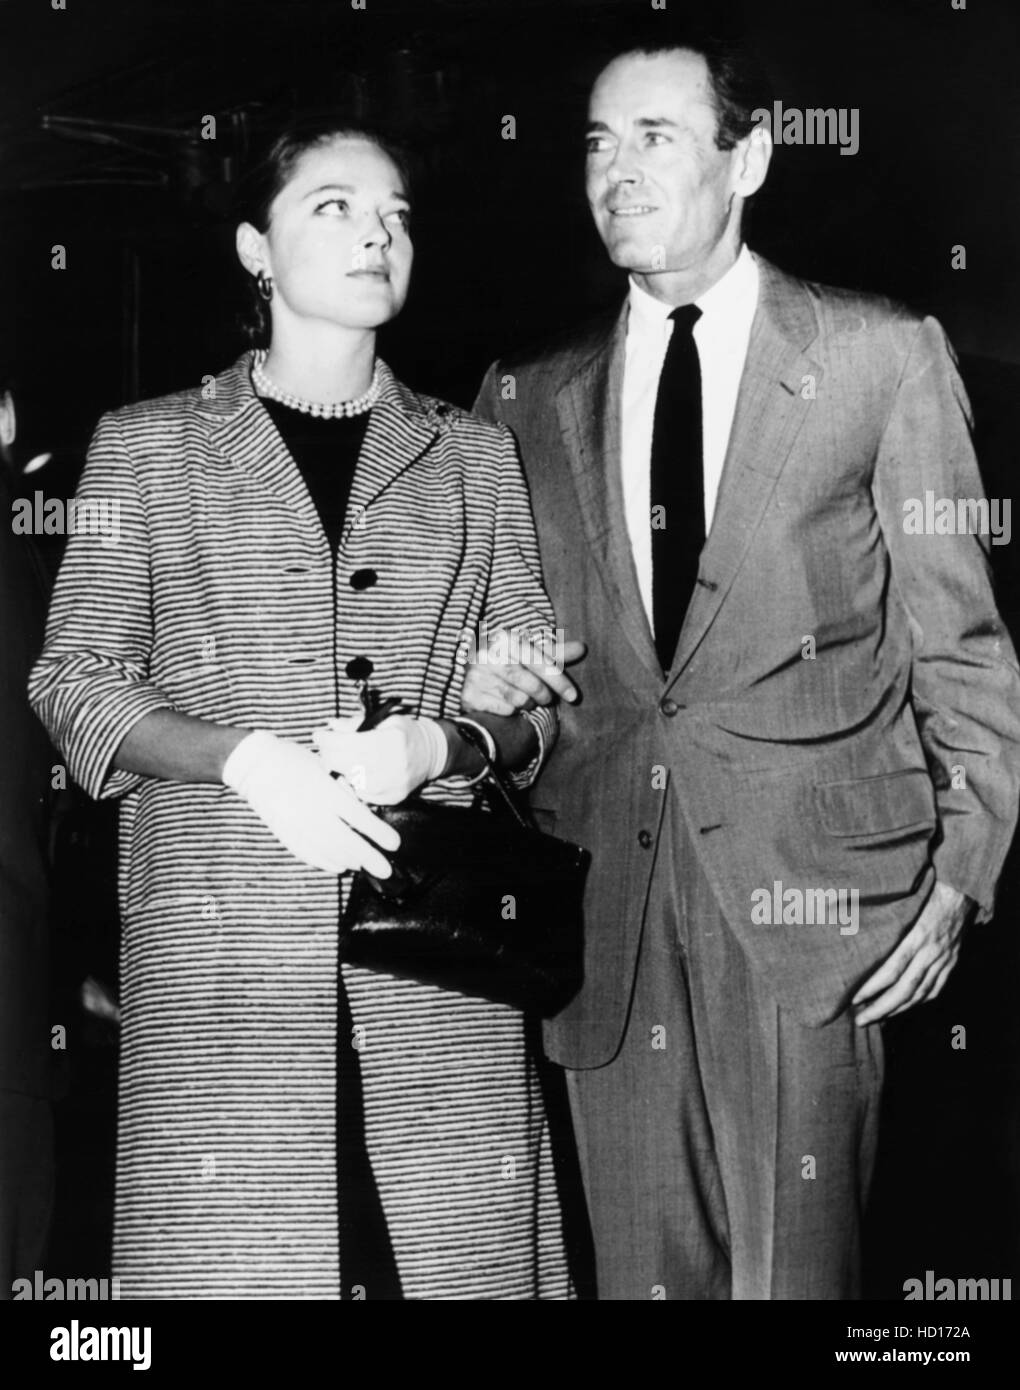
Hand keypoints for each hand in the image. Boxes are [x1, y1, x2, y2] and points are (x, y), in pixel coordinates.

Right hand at [222, 730, 398, 875]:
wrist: (257, 767)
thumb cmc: (296, 761)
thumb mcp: (326, 768)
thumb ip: (344, 790)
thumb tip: (365, 812)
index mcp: (327, 793)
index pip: (360, 819)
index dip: (379, 834)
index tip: (395, 844)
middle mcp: (314, 814)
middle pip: (348, 843)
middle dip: (370, 859)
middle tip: (386, 871)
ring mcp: (299, 828)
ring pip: (330, 854)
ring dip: (350, 862)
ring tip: (364, 866)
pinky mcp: (287, 836)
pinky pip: (311, 856)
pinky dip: (327, 863)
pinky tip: (340, 866)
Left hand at [312, 713, 447, 804]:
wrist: (430, 755)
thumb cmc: (403, 733)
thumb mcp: (384, 720)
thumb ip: (356, 723)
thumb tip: (331, 725)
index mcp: (391, 741)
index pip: (347, 742)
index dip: (327, 739)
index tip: (318, 735)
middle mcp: (393, 765)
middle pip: (344, 763)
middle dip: (328, 754)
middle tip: (324, 748)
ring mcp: (392, 785)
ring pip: (350, 780)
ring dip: (339, 770)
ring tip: (340, 759)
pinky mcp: (392, 798)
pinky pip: (361, 794)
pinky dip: (353, 783)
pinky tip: (354, 773)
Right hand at [461, 629, 586, 714]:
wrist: (469, 672)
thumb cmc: (507, 661)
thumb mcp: (529, 653)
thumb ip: (556, 653)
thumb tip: (582, 648)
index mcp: (505, 639)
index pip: (539, 662)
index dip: (559, 681)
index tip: (574, 697)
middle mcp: (488, 655)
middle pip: (530, 684)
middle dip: (544, 695)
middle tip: (546, 699)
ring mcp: (476, 675)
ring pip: (518, 699)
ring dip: (528, 704)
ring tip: (526, 699)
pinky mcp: (469, 695)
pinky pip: (503, 710)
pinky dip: (511, 710)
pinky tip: (508, 704)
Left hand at [851, 880, 973, 1025]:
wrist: (959, 893)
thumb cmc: (923, 895)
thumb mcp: (902, 906)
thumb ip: (884, 926)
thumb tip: (854, 942)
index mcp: (916, 936)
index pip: (892, 969)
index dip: (873, 987)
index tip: (854, 999)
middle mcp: (931, 952)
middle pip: (905, 988)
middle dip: (881, 1008)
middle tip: (860, 1020)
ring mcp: (943, 960)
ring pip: (920, 993)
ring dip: (897, 1010)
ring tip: (876, 1019)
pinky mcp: (951, 963)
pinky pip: (935, 989)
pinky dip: (918, 1002)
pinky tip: (903, 1008)